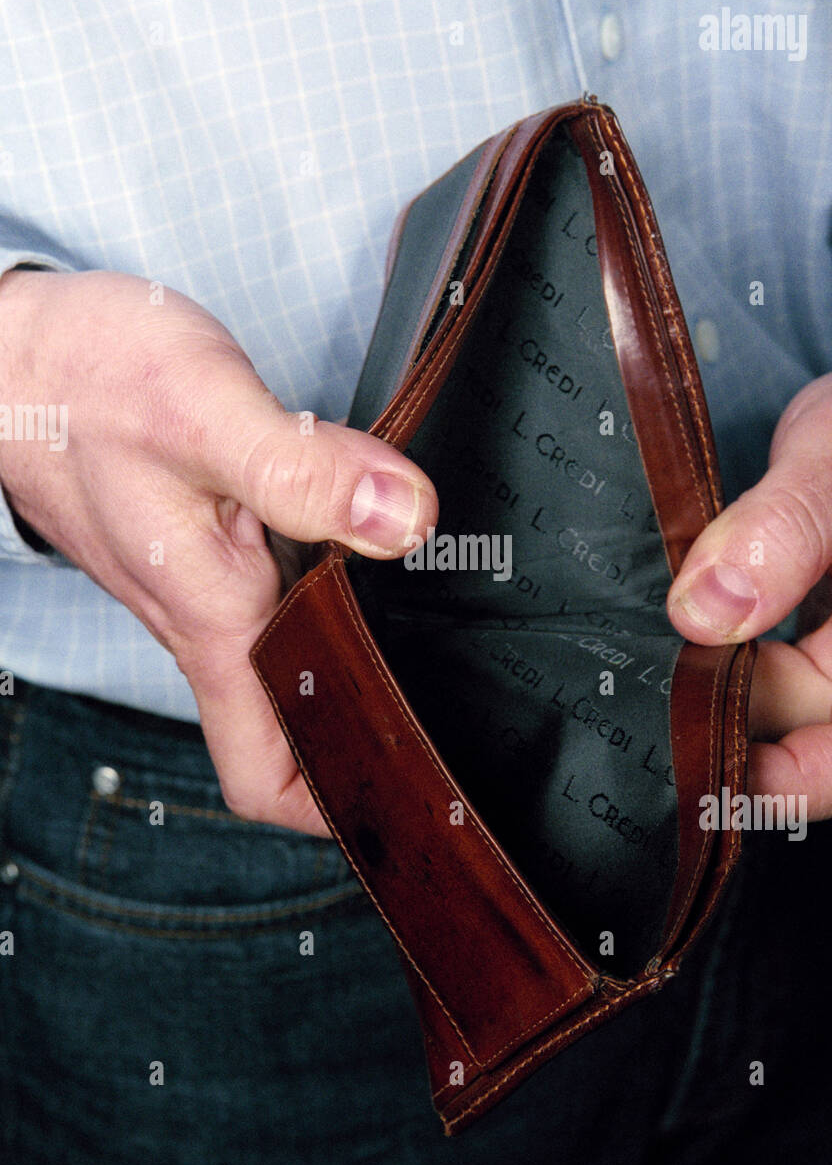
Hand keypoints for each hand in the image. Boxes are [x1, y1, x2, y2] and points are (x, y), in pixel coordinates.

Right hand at [0, 268, 436, 835]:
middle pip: (287, 733)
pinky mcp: (206, 544)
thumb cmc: (85, 384)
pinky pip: (274, 602)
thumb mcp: (205, 414)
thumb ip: (305, 471)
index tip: (408, 801)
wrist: (15, 353)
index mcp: (212, 620)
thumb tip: (404, 519)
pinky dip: (327, 598)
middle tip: (455, 727)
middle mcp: (207, 620)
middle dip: (363, 743)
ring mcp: (202, 587)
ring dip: (350, 666)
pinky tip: (373, 559)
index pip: (264, 775)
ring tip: (439, 653)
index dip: (329, 811)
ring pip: (283, 665)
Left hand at [667, 364, 831, 822]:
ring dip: (716, 682)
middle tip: (650, 683)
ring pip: (776, 707)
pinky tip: (681, 627)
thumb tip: (706, 610)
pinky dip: (720, 657)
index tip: (707, 772)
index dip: (792, 785)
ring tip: (656, 643)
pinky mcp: (823, 646)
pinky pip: (765, 674)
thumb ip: (785, 524)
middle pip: (808, 740)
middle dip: (726, 719)